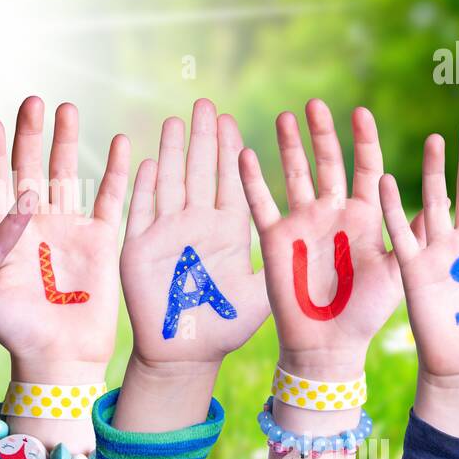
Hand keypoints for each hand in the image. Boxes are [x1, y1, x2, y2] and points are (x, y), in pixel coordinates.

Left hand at [0, 97, 129, 383]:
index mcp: (5, 233)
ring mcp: (69, 227)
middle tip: (31, 100)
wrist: (59, 358)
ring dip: (67, 141)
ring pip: (68, 174)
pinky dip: (117, 171)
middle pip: (32, 169)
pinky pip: (110, 198)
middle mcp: (36, 223)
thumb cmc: (15, 334)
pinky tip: (119, 141)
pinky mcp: (101, 239)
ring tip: (65, 108)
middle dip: (31, 135)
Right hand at [115, 99, 268, 431]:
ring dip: (171, 152)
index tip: (231, 118)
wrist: (185, 355)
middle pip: (199, 171)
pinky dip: (143, 188)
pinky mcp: (139, 249)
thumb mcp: (263, 292)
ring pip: (169, 183)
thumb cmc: (226, 327)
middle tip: (205, 103)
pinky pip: (140, 211)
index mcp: (228, 230)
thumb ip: (282, 260)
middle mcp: (197, 225)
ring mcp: (167, 233)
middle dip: (201, 138)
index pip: (230, 180)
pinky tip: (145, 161)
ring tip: (175, 121)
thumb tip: (320, 235)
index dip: (229, 149)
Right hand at [240, 100, 419, 380]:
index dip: (363, 140)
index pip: (365, 167)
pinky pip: (261, 203)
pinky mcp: (276, 238)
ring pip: (294, 174)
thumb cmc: (367, 312)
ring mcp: (303, 223)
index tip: (361, 111)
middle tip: (316, 103)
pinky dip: (252, 180)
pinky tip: (246, 154)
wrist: (327, 343)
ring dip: (289, 145)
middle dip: (322, 132)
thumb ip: (413, 236)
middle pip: (328, 162)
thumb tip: (442, 201)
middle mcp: (333, 213)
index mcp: (365, 216)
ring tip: (284, 117)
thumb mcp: (399, 273)